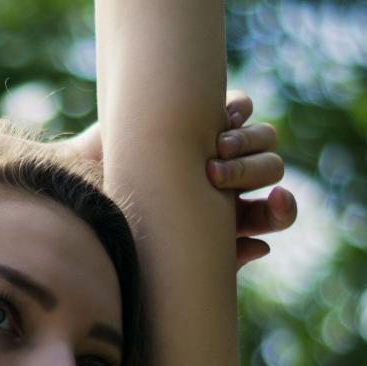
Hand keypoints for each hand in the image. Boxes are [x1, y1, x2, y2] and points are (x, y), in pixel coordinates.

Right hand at [49, 90, 297, 274]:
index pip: (274, 212)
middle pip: (269, 169)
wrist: (83, 191)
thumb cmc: (123, 229)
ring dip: (248, 143)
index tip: (277, 200)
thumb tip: (263, 247)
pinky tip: (223, 119)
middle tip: (216, 176)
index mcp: (232, 216)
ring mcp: (218, 147)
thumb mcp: (169, 253)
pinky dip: (239, 110)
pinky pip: (240, 106)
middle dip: (252, 171)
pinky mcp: (201, 116)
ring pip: (262, 138)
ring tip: (216, 149)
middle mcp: (231, 181)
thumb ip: (216, 259)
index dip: (283, 208)